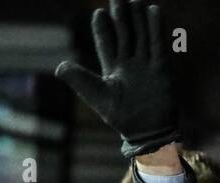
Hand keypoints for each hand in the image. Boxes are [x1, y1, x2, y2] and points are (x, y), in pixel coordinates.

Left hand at [55, 0, 177, 158]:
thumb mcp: (97, 96)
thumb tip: (58, 68)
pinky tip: (154, 10)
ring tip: (135, 0)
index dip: (102, 29)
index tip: (99, 13)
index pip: (106, 44)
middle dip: (121, 17)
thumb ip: (79, 80)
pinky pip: (157, 44)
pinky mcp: (161, 69)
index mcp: (112, 71)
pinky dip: (156, 28)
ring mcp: (146, 66)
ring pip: (141, 36)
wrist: (147, 132)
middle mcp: (129, 65)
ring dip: (138, 19)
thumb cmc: (120, 117)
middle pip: (124, 35)